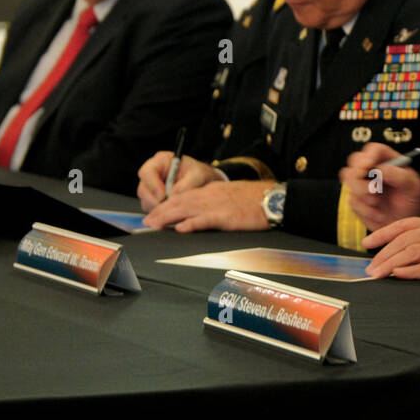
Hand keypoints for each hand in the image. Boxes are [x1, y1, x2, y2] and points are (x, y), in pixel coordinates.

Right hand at [137, 152, 222, 210]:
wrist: (205, 182)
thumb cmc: (200, 174)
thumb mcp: (198, 175)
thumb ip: (186, 184)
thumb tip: (172, 196)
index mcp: (160, 161)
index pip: (147, 172)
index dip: (153, 185)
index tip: (163, 195)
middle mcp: (152, 174)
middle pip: (143, 189)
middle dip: (155, 200)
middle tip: (169, 207)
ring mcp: (150, 188)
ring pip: (146, 201)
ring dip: (158, 208)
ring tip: (175, 209)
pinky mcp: (153, 200)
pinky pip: (151, 210)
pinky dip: (161, 213)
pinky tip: (173, 213)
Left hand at [143, 180, 271, 231]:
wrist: (272, 198)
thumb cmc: (255, 199)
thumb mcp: (231, 195)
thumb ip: (215, 201)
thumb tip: (201, 212)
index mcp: (211, 191)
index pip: (183, 196)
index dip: (166, 204)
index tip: (154, 213)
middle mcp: (210, 196)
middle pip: (179, 202)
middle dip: (160, 212)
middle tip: (146, 221)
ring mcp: (217, 206)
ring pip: (186, 209)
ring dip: (167, 217)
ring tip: (154, 224)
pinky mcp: (226, 217)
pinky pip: (205, 220)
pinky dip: (191, 224)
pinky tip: (181, 228)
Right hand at [339, 142, 419, 229]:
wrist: (406, 220)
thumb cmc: (412, 199)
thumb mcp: (412, 186)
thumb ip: (398, 175)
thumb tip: (379, 170)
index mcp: (388, 159)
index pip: (373, 150)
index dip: (367, 156)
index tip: (366, 168)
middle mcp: (372, 168)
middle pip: (354, 162)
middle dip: (359, 177)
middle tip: (373, 190)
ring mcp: (362, 183)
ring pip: (350, 182)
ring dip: (363, 196)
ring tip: (378, 203)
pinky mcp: (357, 198)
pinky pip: (352, 201)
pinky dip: (365, 210)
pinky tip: (378, 214)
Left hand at [362, 213, 419, 278]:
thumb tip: (404, 246)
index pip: (402, 225)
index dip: (382, 234)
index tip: (366, 243)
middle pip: (403, 241)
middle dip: (382, 254)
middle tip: (369, 267)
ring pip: (411, 253)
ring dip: (391, 264)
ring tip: (378, 273)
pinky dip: (412, 271)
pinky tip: (399, 273)